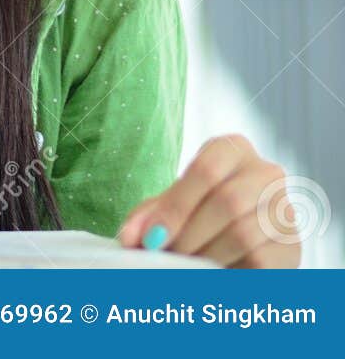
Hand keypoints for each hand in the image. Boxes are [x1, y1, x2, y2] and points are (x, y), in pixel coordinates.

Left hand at [116, 133, 300, 267]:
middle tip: (165, 255)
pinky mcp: (292, 246)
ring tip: (183, 264)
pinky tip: (210, 272)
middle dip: (188, 234)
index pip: (207, 167)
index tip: (152, 238)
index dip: (176, 205)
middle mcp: (266, 172)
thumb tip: (130, 237)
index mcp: (232, 149)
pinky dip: (227, 269)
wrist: (239, 242)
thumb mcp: (168, 206)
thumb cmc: (196, 215)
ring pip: (243, 232)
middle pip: (227, 201)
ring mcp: (285, 208)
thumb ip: (146, 217)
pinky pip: (259, 259)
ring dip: (206, 254)